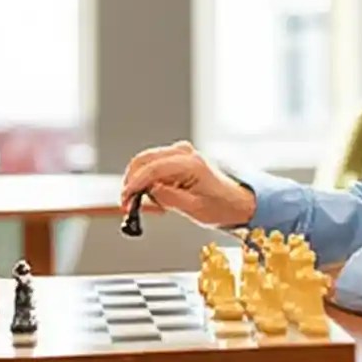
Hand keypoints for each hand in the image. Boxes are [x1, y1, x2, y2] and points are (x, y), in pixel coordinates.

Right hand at [120, 141, 256, 226]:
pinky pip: (152, 164)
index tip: (126, 199)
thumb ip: (170, 198)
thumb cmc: (220, 206)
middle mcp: (184, 153)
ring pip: (145, 161)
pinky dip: (145, 178)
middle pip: (144, 160)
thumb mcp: (195, 209)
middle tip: (127, 203)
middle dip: (131, 181)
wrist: (234, 201)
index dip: (135, 184)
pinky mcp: (176, 157)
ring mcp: (180, 152)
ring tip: (142, 202)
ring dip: (137, 180)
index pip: (153, 169)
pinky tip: (150, 195)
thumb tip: (149, 191)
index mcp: (191, 164)